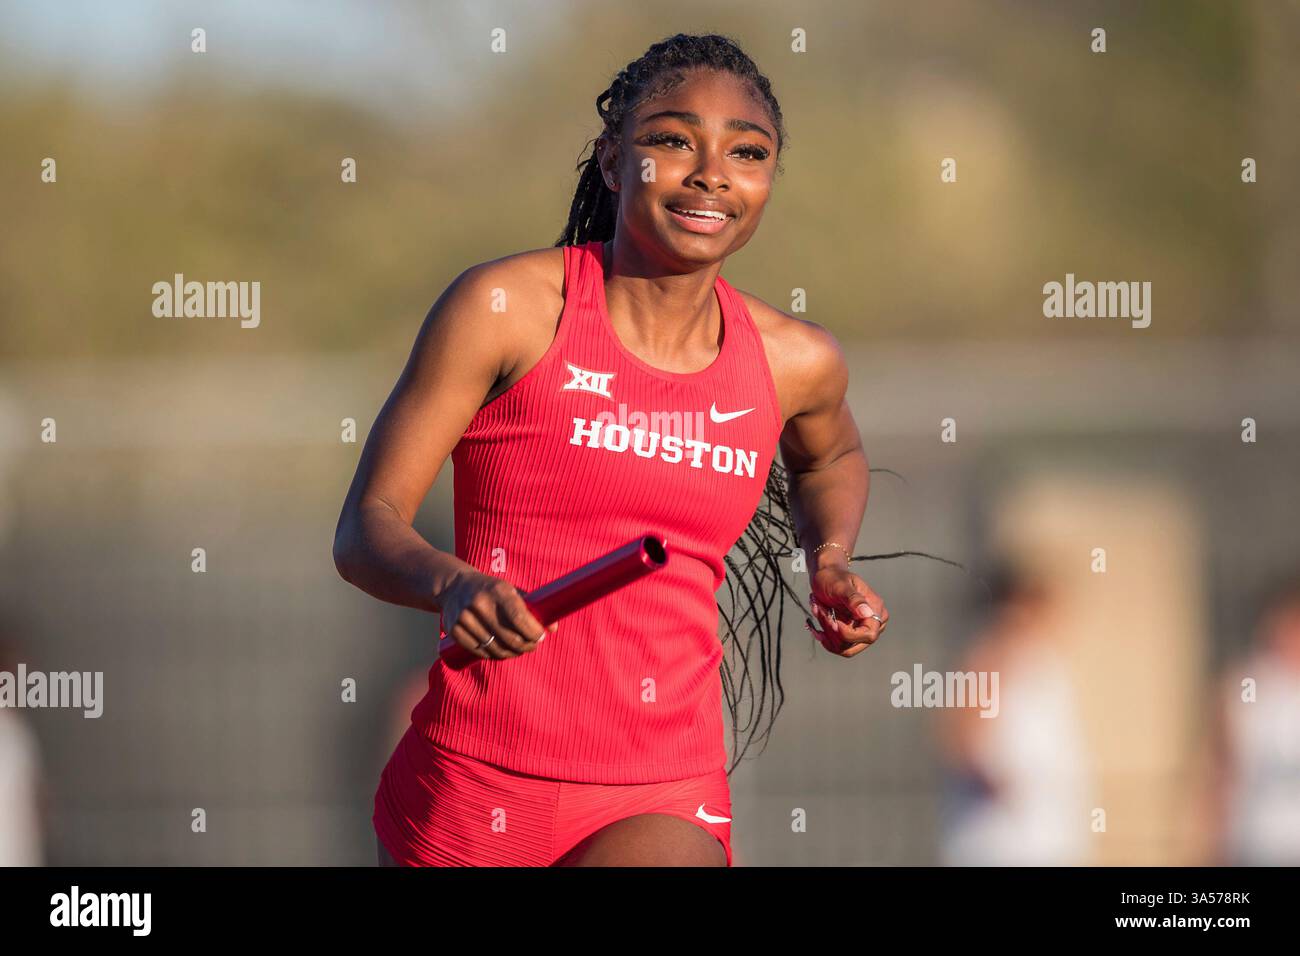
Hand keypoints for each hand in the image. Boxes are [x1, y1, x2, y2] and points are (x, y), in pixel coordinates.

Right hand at [439, 571, 556, 661]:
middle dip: (525, 646)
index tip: (541, 637)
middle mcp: (479, 603)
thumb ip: (533, 608)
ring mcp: (464, 617)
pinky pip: (478, 651)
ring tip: (518, 650)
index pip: (520, 618)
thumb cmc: (492, 590)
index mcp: (498, 590)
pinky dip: (492, 655)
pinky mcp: (454, 629)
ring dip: (510, 654)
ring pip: (494, 648)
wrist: (455, 586)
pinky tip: (500, 652)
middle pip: (508, 637)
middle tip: (532, 646)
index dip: (533, 632)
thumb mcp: (511, 590)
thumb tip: (554, 628)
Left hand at [805, 567, 888, 657]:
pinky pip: (836, 647)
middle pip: (853, 645)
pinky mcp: (850, 636)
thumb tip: (867, 613)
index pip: (869, 635)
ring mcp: (861, 632)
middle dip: (831, 630)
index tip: (832, 621)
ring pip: (842, 648)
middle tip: (819, 610)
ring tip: (817, 610)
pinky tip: (815, 624)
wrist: (826, 577)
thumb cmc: (834, 578)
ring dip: (825, 631)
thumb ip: (854, 599)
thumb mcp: (841, 586)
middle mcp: (873, 625)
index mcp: (876, 611)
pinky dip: (823, 636)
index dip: (848, 634)